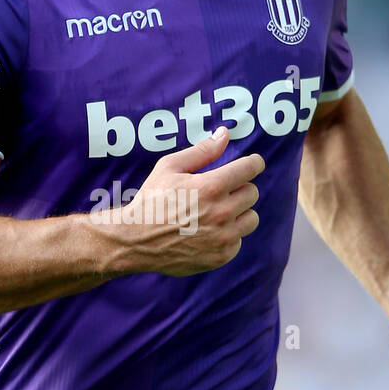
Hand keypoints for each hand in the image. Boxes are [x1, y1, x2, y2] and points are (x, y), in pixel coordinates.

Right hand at [106, 125, 264, 276]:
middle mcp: (221, 212)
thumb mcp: (170, 167)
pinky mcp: (222, 256)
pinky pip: (239, 240)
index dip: (253, 163)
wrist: (135, 241)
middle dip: (239, 188)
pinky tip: (208, 233)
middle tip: (219, 192)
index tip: (251, 164)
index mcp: (211, 186)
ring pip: (251, 218)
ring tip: (216, 213)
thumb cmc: (151, 200)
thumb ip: (202, 151)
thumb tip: (224, 133)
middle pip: (252, 193)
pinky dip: (228, 235)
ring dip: (239, 213)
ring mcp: (223, 236)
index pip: (250, 168)